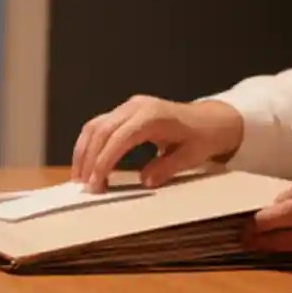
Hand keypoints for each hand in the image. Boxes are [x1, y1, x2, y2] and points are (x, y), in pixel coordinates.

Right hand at [71, 96, 243, 190]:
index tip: (96, 183)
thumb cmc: (203, 138)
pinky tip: (87, 163)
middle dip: (88, 160)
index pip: (119, 138)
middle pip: (101, 130)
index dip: (104, 161)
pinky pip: (99, 125)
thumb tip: (144, 181)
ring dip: (83, 152)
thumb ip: (167, 168)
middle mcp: (136, 107)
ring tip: (80, 177)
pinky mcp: (125, 111)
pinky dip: (89, 144)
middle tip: (85, 186)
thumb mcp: (191, 156)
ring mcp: (128, 107)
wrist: (211, 120)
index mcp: (153, 116)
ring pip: (95, 126)